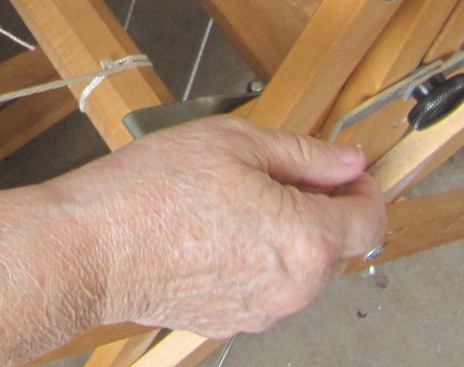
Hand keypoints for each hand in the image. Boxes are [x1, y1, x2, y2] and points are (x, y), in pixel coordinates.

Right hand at [47, 116, 385, 338]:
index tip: (347, 170)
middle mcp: (293, 288)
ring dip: (285, 234)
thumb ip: (304, 153)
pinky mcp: (230, 321)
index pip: (370, 220)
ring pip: (298, 268)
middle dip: (319, 207)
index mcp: (305, 240)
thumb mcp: (235, 142)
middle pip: (335, 245)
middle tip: (274, 171)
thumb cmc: (152, 192)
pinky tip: (215, 228)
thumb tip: (347, 159)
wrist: (93, 248)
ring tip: (233, 198)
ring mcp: (261, 311)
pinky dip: (253, 258)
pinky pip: (262, 286)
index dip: (364, 187)